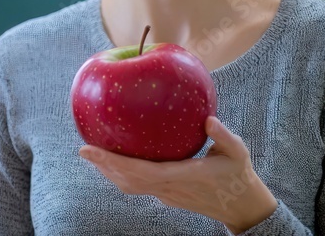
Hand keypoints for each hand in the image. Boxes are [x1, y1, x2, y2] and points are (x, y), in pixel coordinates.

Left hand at [79, 116, 277, 232]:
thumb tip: (208, 118)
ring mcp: (166, 195)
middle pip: (129, 182)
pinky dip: (121, 175)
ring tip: (92, 155)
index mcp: (184, 176)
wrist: (241, 207)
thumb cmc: (239, 175)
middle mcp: (170, 189)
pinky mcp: (166, 196)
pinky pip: (138, 186)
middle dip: (104, 166)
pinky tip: (114, 160)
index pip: (144, 173)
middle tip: (82, 150)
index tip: (94, 150)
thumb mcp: (237, 153)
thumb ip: (224, 136)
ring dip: (109, 172)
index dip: (117, 163)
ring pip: (130, 187)